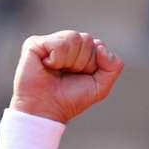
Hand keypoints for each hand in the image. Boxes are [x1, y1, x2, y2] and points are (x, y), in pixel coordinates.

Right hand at [9, 31, 123, 123]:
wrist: (47, 110)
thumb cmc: (71, 99)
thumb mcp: (101, 86)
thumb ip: (113, 66)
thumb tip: (100, 46)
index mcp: (81, 50)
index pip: (98, 45)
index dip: (93, 64)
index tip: (81, 76)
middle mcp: (66, 42)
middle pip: (87, 39)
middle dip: (82, 62)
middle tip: (68, 74)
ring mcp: (50, 42)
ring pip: (74, 38)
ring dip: (70, 61)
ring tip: (58, 70)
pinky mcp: (35, 44)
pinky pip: (58, 44)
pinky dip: (57, 60)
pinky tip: (47, 66)